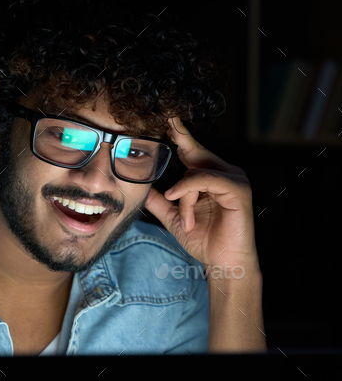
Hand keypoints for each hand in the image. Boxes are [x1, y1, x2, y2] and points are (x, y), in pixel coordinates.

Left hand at [143, 116, 259, 274]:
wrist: (224, 263)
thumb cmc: (205, 241)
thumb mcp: (174, 218)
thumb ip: (160, 201)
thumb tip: (141, 188)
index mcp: (211, 177)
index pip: (191, 151)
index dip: (178, 135)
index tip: (165, 118)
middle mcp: (225, 172)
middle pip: (193, 154)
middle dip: (179, 138)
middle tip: (166, 117)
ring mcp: (234, 179)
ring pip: (196, 172)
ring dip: (183, 196)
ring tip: (184, 220)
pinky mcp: (239, 189)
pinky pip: (206, 180)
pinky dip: (189, 190)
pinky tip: (177, 198)